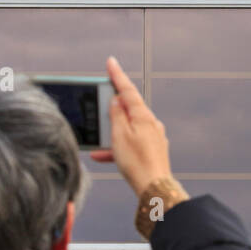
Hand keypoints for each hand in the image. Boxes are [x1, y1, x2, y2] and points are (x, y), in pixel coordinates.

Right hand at [89, 56, 171, 196]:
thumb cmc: (136, 162)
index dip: (117, 75)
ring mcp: (153, 136)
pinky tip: (103, 156)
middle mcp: (151, 123)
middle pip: (128, 109)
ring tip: (97, 143)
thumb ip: (116, 115)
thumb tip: (117, 101)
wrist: (154, 188)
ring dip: (112, 134)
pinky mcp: (152, 150)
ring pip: (128, 128)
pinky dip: (118, 147)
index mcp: (143, 116)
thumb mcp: (119, 136)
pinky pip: (132, 143)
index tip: (111, 61)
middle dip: (112, 110)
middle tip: (99, 106)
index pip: (128, 90)